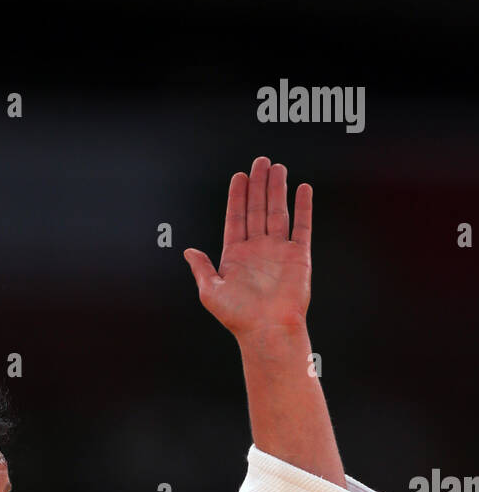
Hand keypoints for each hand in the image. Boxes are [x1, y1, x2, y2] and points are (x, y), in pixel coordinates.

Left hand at [183, 157, 310, 345]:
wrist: (268, 330)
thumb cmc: (239, 317)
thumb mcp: (210, 292)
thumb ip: (201, 269)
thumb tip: (188, 252)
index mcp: (236, 257)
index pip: (236, 218)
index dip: (237, 197)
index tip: (239, 176)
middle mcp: (257, 250)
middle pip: (257, 209)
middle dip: (258, 184)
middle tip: (260, 161)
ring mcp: (278, 251)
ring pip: (278, 212)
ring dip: (277, 189)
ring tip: (277, 167)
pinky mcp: (298, 256)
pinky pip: (302, 226)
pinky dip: (303, 207)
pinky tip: (302, 189)